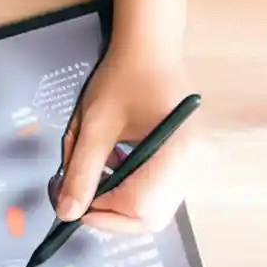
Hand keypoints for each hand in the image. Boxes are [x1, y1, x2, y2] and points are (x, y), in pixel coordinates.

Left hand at [57, 45, 200, 232]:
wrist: (150, 50)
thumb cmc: (123, 80)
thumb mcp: (93, 127)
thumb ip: (80, 172)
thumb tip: (67, 213)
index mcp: (178, 152)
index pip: (140, 209)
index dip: (102, 214)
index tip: (74, 203)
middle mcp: (197, 163)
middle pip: (151, 216)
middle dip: (110, 213)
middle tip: (82, 194)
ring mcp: (199, 163)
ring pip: (154, 208)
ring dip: (119, 200)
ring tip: (97, 170)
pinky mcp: (192, 161)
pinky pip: (160, 192)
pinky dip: (132, 188)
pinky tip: (114, 163)